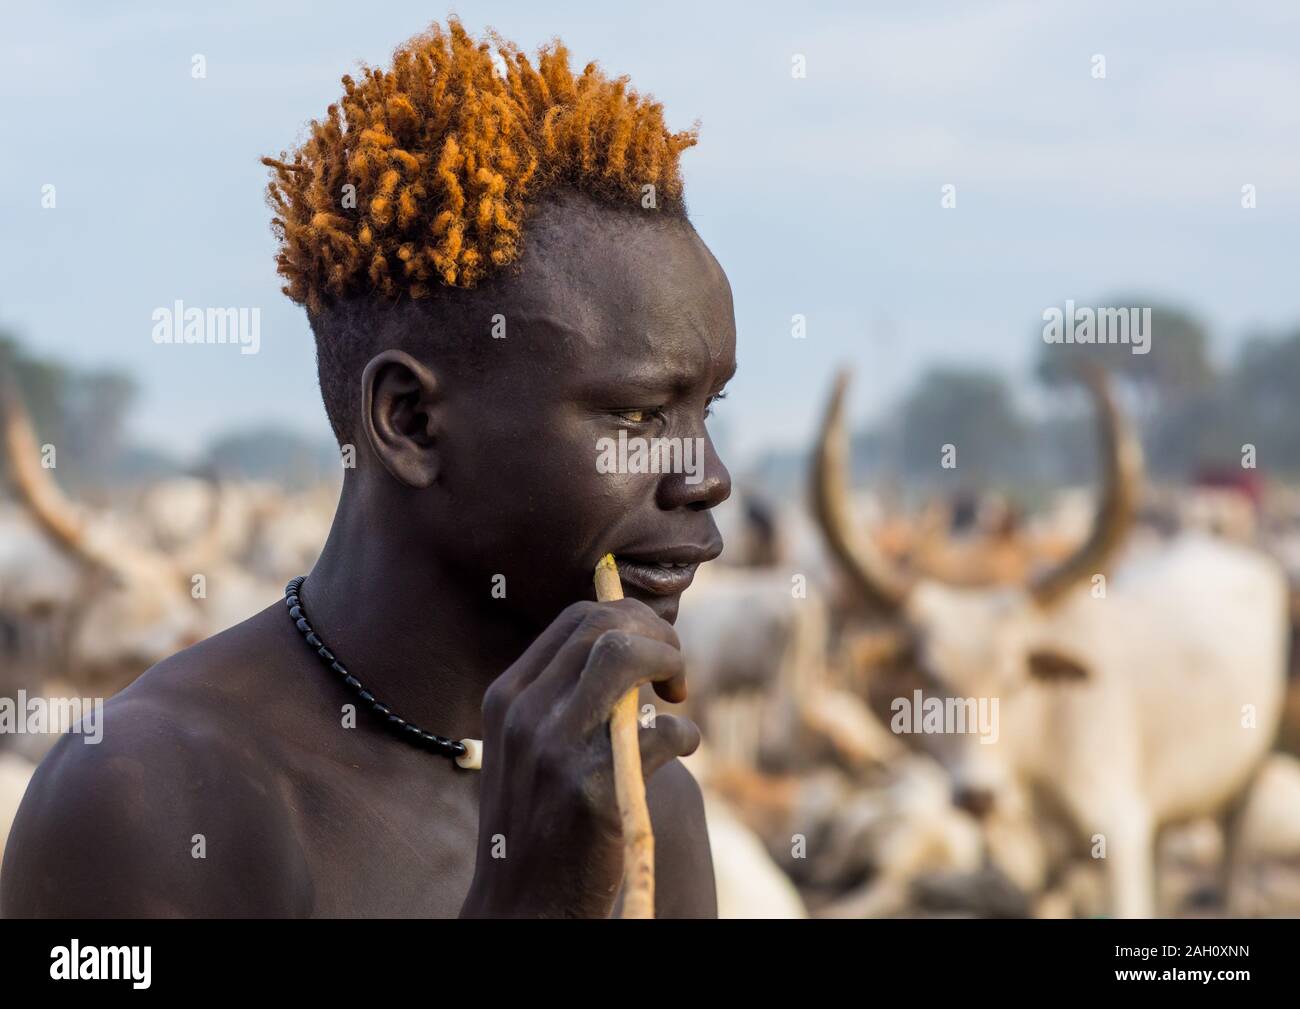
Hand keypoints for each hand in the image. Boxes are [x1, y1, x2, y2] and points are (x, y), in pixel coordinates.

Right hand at [459, 598, 700, 917]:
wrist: (523, 905)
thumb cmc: (539, 823)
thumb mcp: (528, 748)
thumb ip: (561, 698)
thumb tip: (626, 644)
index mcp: (507, 697)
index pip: (577, 618)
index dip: (629, 619)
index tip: (653, 651)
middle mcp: (525, 714)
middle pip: (604, 625)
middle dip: (657, 635)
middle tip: (675, 672)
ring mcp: (556, 749)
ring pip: (623, 654)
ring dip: (670, 662)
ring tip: (679, 695)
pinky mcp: (594, 790)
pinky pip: (660, 729)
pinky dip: (685, 731)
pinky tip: (684, 747)